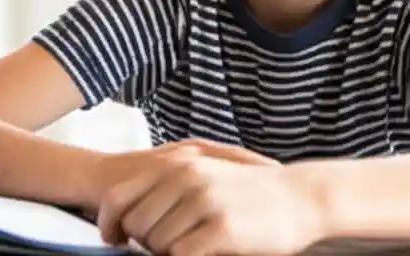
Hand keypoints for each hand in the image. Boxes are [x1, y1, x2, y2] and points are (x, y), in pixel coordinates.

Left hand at [96, 151, 325, 255]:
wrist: (301, 197)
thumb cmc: (248, 192)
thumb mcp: (204, 174)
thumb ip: (168, 187)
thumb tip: (127, 218)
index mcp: (175, 164)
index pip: (118, 197)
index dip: (108, 223)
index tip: (113, 239)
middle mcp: (184, 178)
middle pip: (135, 226)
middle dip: (144, 244)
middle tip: (166, 247)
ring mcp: (203, 202)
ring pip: (156, 244)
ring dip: (168, 253)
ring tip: (192, 247)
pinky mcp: (222, 228)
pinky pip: (182, 254)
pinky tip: (204, 252)